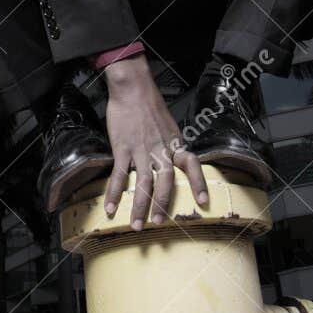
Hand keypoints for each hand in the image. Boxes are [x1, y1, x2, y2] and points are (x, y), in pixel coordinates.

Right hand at [102, 57, 208, 227]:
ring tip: (136, 225)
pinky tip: (109, 207)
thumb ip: (171, 145)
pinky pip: (118, 174)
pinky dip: (113, 192)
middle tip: (159, 224)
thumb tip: (173, 161)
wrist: (133, 88)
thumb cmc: (150, 106)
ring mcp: (141, 150)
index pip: (191, 164)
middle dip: (163, 205)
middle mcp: (160, 149)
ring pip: (142, 183)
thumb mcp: (169, 126)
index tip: (203, 201)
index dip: (198, 183)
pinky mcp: (122, 148)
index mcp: (174, 143)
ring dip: (139, 206)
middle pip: (165, 181)